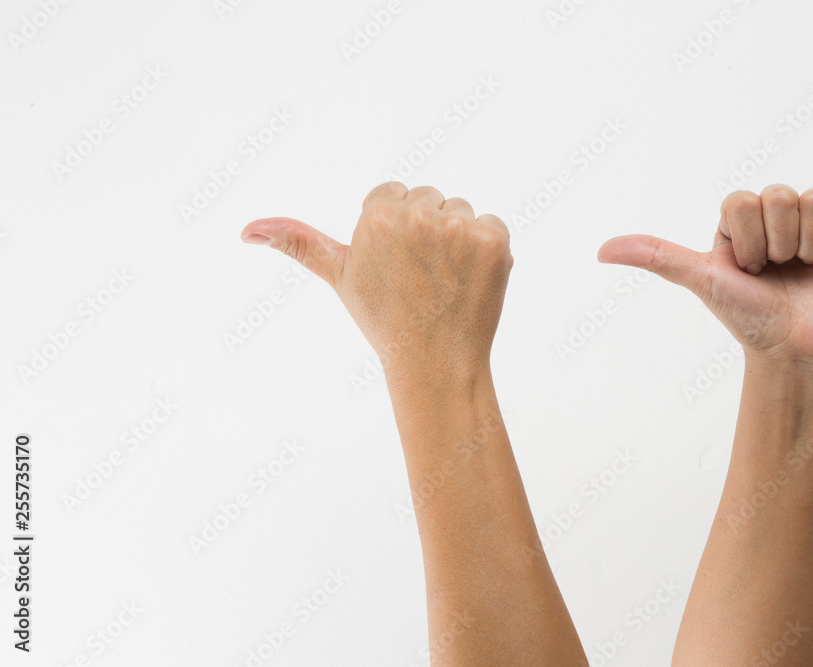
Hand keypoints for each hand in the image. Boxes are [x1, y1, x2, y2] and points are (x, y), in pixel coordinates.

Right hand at [240, 182, 512, 378]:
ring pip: (461, 211)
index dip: (395, 231)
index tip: (396, 265)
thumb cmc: (385, 321)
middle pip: (429, 199)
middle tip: (421, 277)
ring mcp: (460, 228)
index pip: (393, 194)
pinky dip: (487, 252)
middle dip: (427, 231)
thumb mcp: (339, 277)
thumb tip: (247, 230)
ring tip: (445, 281)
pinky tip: (471, 281)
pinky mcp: (493, 241)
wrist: (435, 364)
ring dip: (458, 241)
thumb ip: (299, 242)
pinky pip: (492, 226)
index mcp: (378, 215)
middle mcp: (419, 214)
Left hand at [597, 185, 812, 366]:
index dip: (747, 240)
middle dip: (778, 245)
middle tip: (778, 272)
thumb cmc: (747, 317)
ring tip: (805, 269)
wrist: (796, 351)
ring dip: (810, 245)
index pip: (743, 201)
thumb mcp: (699, 280)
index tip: (747, 269)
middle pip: (780, 197)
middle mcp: (777, 214)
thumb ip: (656, 257)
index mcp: (741, 219)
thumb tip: (600, 251)